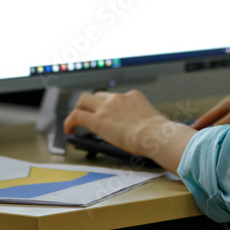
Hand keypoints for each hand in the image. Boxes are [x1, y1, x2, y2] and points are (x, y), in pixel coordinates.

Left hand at [64, 90, 195, 172]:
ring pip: (84, 100)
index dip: (110, 106)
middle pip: (98, 95)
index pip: (117, 97)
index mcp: (134, 96)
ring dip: (79, 109)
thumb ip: (150, 122)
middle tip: (90, 114)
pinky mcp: (97, 120)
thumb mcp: (157, 121)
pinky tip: (68, 130)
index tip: (110, 114)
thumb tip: (157, 132)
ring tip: (75, 121)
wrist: (154, 134)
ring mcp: (106, 107)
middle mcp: (118, 97)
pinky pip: (76, 115)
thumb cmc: (160, 133)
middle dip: (93, 104)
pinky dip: (70, 121)